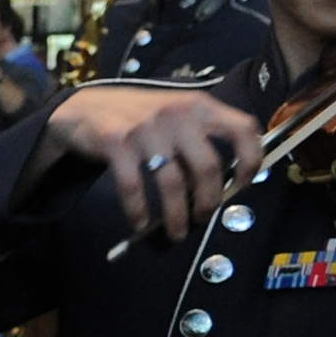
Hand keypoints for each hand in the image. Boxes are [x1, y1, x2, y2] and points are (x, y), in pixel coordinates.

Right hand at [43, 83, 265, 246]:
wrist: (84, 107)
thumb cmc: (136, 116)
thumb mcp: (175, 113)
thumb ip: (199, 136)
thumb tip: (220, 181)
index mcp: (199, 105)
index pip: (243, 129)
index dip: (251, 160)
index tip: (243, 184)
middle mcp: (176, 113)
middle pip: (207, 166)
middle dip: (208, 201)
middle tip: (203, 217)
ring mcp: (145, 127)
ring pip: (172, 182)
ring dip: (176, 215)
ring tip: (176, 231)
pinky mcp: (116, 142)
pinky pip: (134, 186)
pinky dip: (138, 211)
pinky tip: (141, 222)